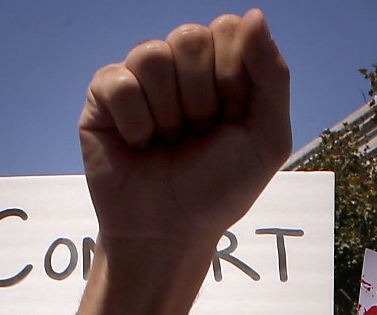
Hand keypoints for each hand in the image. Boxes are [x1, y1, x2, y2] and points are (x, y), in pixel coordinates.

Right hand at [79, 11, 291, 251]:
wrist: (172, 231)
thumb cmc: (220, 187)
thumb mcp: (267, 139)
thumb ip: (273, 76)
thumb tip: (255, 15)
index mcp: (223, 65)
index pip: (230, 29)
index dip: (235, 80)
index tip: (233, 120)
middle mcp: (181, 64)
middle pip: (190, 38)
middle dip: (202, 97)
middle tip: (198, 134)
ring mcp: (141, 75)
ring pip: (152, 55)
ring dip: (168, 113)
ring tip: (168, 141)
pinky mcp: (104, 93)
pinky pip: (120, 83)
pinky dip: (136, 124)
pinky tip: (139, 145)